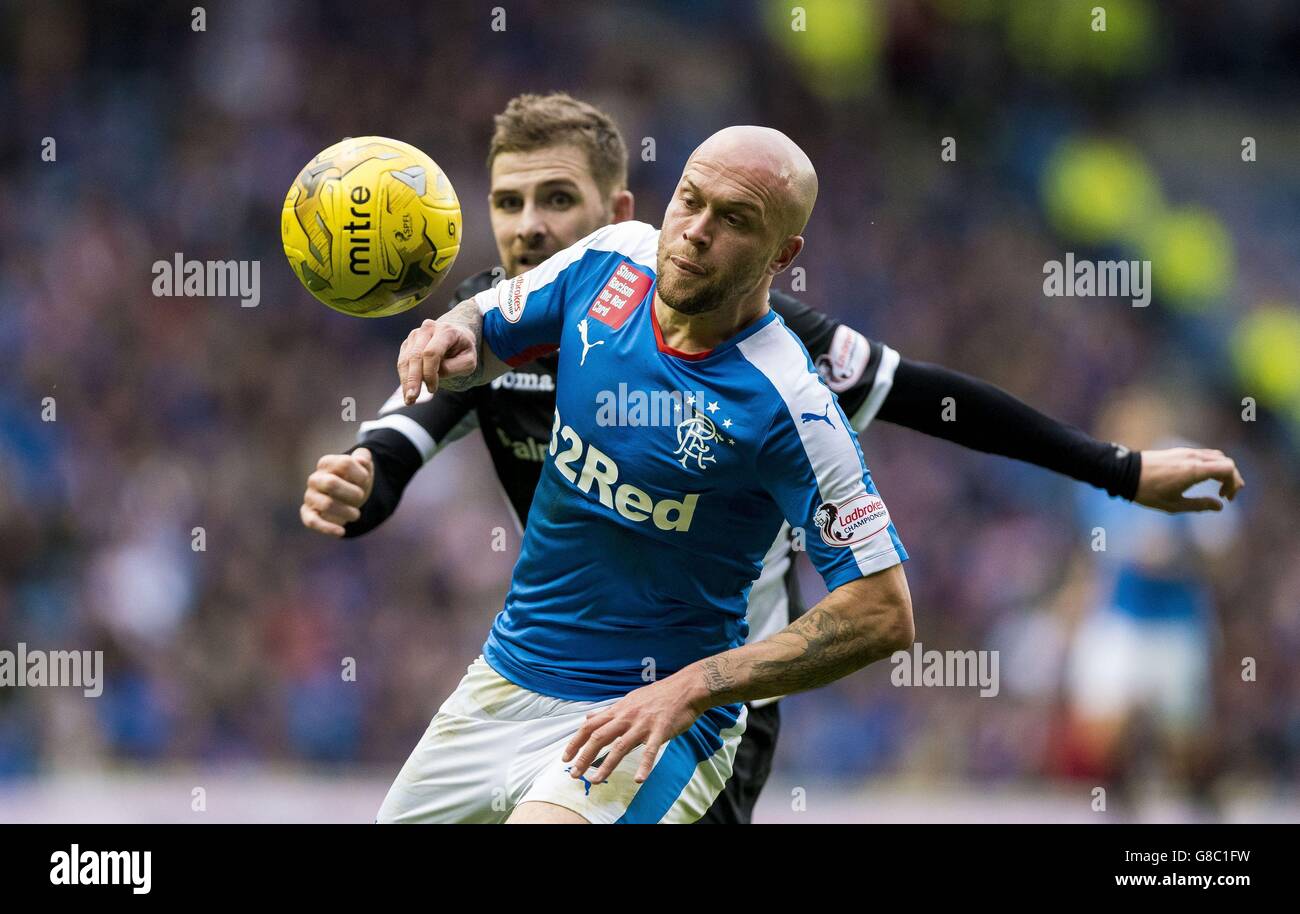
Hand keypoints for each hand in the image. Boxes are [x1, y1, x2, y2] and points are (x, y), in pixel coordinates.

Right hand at [300, 448, 374, 536]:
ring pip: (326, 504)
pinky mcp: (308, 513)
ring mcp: (310, 496)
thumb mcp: (364, 467)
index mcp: (326, 463)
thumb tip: (362, 460)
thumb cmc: (355, 480)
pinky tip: (341, 531)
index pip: (345, 463)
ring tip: (356, 514)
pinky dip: (328, 528)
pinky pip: (312, 521)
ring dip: (346, 511)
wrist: (348, 496)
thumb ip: (364, 458)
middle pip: (331, 483)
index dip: (361, 474)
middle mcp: (315, 479)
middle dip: (353, 493)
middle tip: (360, 497)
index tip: (365, 480)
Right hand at [397, 318, 477, 403]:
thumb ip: (454, 368)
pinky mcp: (408, 343)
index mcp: (445, 330)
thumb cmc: (464, 351)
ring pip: (405, 360)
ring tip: (409, 400)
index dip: (429, 373)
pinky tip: (407, 392)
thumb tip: (435, 374)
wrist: (456, 337)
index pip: (431, 353)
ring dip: (405, 382)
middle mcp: (427, 329)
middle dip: (413, 379)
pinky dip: (404, 378)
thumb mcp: (469, 361)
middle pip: (415, 356)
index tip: (433, 390)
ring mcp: (415, 335)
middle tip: (412, 399)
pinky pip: (402, 362)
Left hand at [561, 674, 705, 785]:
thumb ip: (609, 712)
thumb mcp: (629, 699)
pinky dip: (644, 766)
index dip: (576, 742)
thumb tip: (589, 717)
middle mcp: (627, 717)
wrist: (686, 689)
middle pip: (599, 737)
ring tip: (595, 780)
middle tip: (574, 774)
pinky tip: (638, 779)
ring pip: (620, 747)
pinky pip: (651, 751)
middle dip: (584, 757)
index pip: (590, 726)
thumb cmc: (658, 695)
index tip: (566, 758)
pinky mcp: (661, 731)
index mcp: (619, 710)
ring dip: (606, 765)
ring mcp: (643, 724)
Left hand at [1135, 447, 1244, 512]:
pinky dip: (1210, 465)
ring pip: (1215, 457)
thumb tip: (1220, 506)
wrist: (1124, 472)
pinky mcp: (1178, 451)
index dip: (1234, 483)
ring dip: (1221, 471)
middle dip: (1231, 478)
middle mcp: (1193, 457)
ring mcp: (1185, 452)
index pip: (1228, 469)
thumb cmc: (1147, 492)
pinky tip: (1202, 478)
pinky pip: (1203, 455)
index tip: (1227, 498)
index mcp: (1194, 470)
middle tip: (1225, 495)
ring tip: (1216, 487)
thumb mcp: (1174, 505)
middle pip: (1225, 462)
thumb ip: (1199, 505)